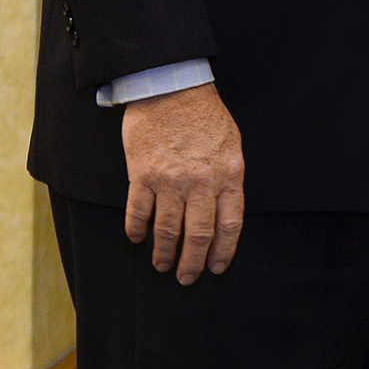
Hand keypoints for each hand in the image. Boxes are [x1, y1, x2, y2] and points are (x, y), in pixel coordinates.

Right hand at [120, 82, 244, 284]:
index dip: (223, 250)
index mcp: (229, 175)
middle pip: (198, 234)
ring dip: (164, 252)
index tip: (216, 268)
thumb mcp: (232, 146)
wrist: (173, 89)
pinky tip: (136, 239)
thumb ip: (228, 179)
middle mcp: (201, 183)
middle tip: (187, 279)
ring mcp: (170, 181)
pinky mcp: (143, 176)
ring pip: (167, 229)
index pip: (230, 224)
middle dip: (192, 262)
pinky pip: (138, 212)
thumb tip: (223, 212)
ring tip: (162, 266)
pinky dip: (137, 230)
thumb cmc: (206, 117)